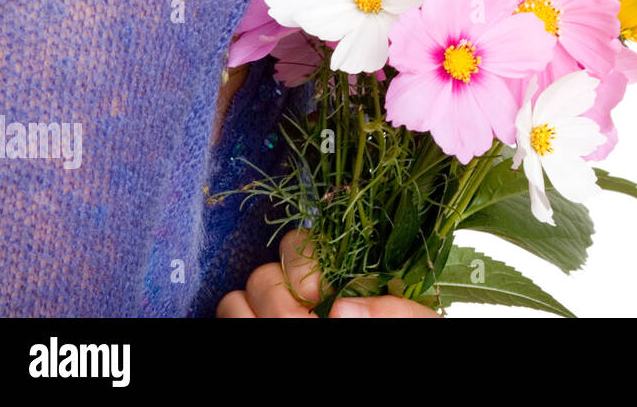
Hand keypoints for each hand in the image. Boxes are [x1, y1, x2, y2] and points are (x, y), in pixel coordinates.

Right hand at [216, 228, 442, 317]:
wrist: (404, 397)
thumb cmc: (407, 337)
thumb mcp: (414, 323)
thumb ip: (393, 310)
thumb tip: (340, 310)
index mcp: (340, 278)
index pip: (298, 245)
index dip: (305, 267)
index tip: (324, 296)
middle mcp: (299, 295)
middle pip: (262, 274)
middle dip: (280, 299)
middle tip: (306, 321)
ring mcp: (271, 317)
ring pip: (235, 300)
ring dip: (259, 315)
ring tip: (293, 330)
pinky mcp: (252, 333)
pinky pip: (223, 319)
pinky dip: (240, 323)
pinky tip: (268, 334)